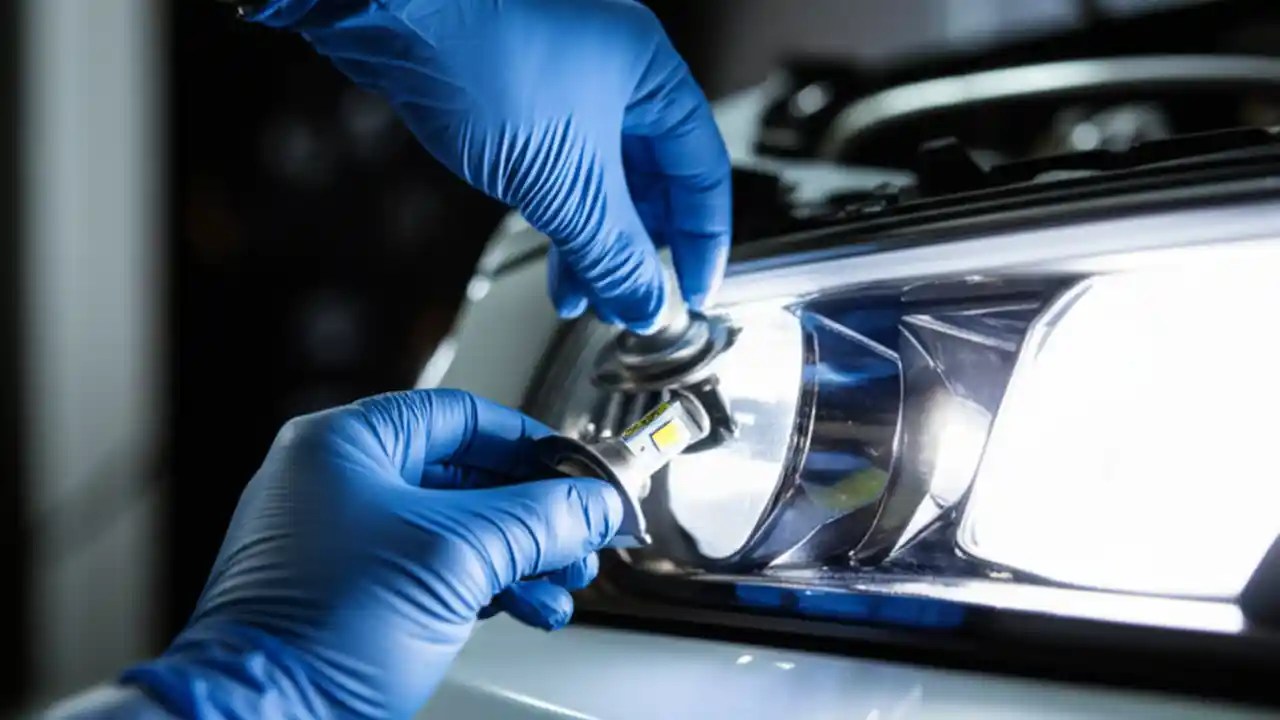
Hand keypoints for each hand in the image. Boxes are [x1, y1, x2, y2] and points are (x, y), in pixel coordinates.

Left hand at [123, 390, 622, 717]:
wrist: (265, 716)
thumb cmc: (323, 628)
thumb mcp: (455, 556)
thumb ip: (536, 519)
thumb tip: (593, 503)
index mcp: (346, 444)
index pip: (462, 416)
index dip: (532, 443)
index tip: (578, 471)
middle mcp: (338, 482)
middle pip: (466, 475)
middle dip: (535, 513)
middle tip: (580, 535)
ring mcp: (340, 539)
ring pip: (456, 528)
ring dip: (520, 554)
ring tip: (563, 581)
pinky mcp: (351, 591)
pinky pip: (435, 569)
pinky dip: (487, 584)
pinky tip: (526, 606)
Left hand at [254, 0, 732, 332]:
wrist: (391, 14)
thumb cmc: (482, 61)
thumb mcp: (564, 182)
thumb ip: (613, 252)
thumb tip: (646, 304)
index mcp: (651, 74)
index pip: (702, 173)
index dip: (701, 242)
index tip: (691, 293)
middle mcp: (616, 72)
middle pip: (652, 179)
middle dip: (639, 249)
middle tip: (630, 301)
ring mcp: (566, 81)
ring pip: (602, 177)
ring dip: (597, 241)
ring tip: (585, 294)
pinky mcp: (520, 95)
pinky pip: (561, 167)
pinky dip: (563, 213)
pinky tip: (554, 253)